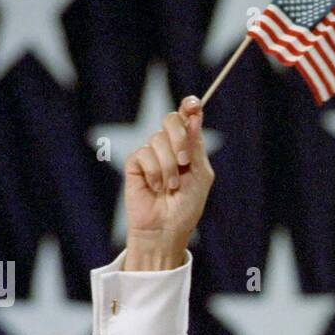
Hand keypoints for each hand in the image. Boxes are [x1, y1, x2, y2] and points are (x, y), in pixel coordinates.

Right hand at [124, 96, 213, 269]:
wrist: (166, 229)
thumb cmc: (186, 207)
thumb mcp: (199, 175)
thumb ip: (196, 146)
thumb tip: (193, 115)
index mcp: (188, 147)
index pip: (187, 118)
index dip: (189, 107)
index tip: (194, 104)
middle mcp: (169, 147)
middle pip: (170, 120)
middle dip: (179, 138)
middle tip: (184, 162)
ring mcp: (151, 154)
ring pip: (158, 140)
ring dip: (169, 167)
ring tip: (170, 188)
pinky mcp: (135, 164)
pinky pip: (144, 155)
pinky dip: (154, 174)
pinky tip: (155, 188)